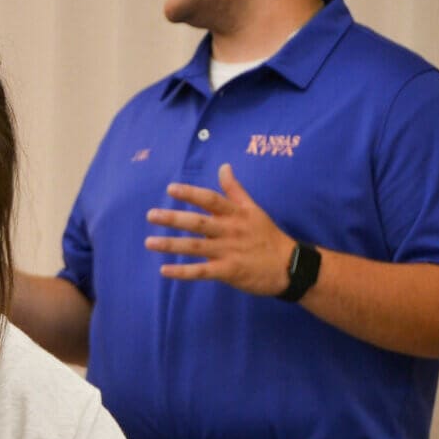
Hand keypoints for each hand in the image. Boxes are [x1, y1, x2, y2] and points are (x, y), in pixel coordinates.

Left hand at [145, 163, 293, 294]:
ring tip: (149, 242)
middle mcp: (231, 231)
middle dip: (174, 218)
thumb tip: (224, 166)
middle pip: (199, 222)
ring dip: (171, 245)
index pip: (211, 199)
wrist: (290, 266)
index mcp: (236, 214)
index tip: (170, 188)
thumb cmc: (267, 235)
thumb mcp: (253, 209)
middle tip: (150, 215)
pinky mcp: (229, 271)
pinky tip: (164, 270)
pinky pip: (202, 271)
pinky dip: (183, 272)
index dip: (191, 193)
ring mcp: (229, 251)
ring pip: (196, 247)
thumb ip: (235, 190)